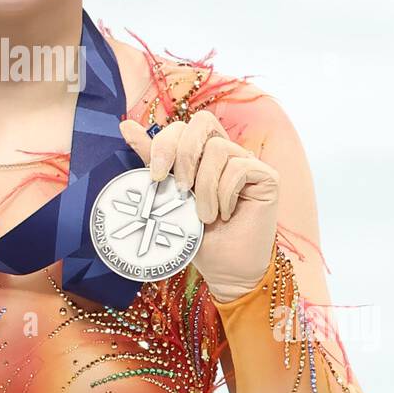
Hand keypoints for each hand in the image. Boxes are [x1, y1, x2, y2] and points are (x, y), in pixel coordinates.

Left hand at [120, 111, 278, 303]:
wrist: (223, 270)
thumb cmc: (196, 236)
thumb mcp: (167, 194)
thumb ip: (153, 160)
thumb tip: (126, 126)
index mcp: (201, 154)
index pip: (183, 126)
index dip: (166, 142)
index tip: (155, 176)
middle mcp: (226, 153)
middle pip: (202, 122)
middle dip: (184, 153)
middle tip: (179, 189)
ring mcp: (247, 162)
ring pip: (219, 150)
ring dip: (205, 188)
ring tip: (204, 216)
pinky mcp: (267, 177)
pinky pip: (240, 167)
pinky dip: (226, 194)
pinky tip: (226, 215)